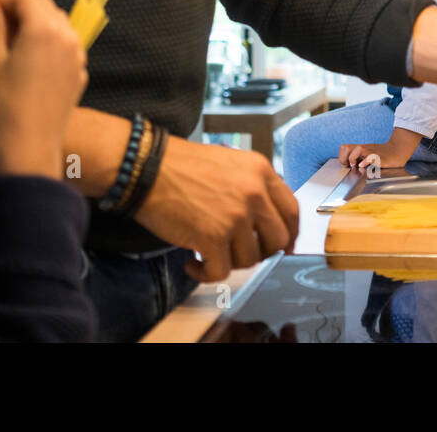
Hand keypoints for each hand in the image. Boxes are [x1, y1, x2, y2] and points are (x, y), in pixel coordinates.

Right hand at [0, 0, 87, 178]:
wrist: (30, 145)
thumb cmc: (4, 103)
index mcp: (44, 29)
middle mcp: (67, 37)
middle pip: (44, 7)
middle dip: (18, 10)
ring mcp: (77, 56)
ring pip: (57, 25)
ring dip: (35, 25)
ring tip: (9, 44)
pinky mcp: (79, 73)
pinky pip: (65, 47)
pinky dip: (48, 44)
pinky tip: (29, 62)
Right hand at [132, 136, 298, 283]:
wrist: (145, 168)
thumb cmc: (180, 166)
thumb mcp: (230, 163)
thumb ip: (253, 187)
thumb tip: (267, 222)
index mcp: (260, 171)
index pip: (292, 210)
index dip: (289, 234)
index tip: (282, 245)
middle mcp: (254, 192)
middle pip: (278, 240)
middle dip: (262, 252)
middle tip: (241, 254)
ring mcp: (235, 216)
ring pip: (251, 259)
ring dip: (230, 262)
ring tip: (208, 252)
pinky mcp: (212, 237)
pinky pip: (221, 272)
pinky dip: (205, 274)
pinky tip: (192, 263)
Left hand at [338, 128, 422, 170]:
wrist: (398, 151)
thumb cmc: (383, 156)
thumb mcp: (369, 156)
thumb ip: (360, 159)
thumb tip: (349, 167)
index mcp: (361, 149)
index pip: (343, 148)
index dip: (342, 157)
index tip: (347, 165)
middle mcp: (365, 149)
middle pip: (346, 147)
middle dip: (344, 158)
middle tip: (350, 166)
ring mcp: (372, 152)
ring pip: (357, 149)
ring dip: (353, 158)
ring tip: (357, 166)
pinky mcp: (380, 157)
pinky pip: (371, 157)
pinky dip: (366, 161)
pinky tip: (364, 166)